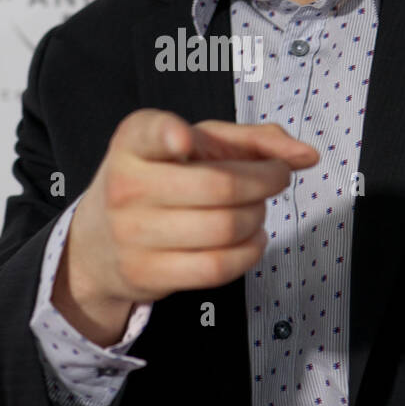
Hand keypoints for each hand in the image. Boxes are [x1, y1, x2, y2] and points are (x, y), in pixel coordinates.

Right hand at [65, 108, 320, 308]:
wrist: (100, 242)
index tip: (184, 139)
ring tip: (256, 210)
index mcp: (135, 141)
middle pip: (219, 185)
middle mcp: (127, 185)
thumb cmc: (160, 181)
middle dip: (265, 181)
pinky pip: (216, 267)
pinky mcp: (146, 273)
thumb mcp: (196, 145)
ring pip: (224, 228)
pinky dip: (248, 253)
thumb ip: (251, 140)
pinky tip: (249, 239)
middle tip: (274, 178)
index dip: (169, 134)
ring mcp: (133, 233)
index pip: (150, 133)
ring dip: (258, 218)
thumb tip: (305, 155)